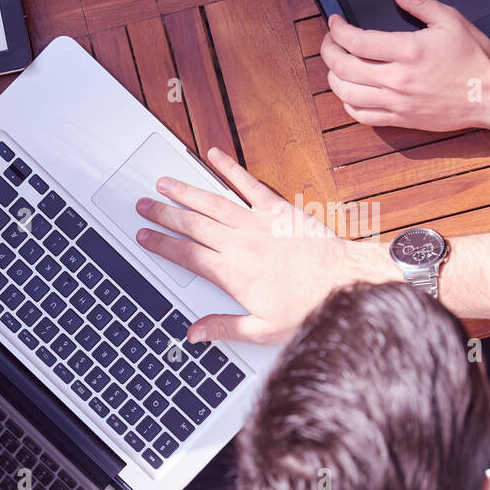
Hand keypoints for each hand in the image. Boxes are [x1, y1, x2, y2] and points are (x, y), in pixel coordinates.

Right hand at [135, 148, 391, 343]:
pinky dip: (230, 169)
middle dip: (163, 214)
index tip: (143, 236)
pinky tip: (215, 156)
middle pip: (192, 225)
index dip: (160, 244)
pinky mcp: (278, 209)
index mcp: (232, 273)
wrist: (346, 283)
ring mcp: (258, 223)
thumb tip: (195, 333)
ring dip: (185, 191)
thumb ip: (225, 328)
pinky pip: (248, 184)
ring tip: (164, 183)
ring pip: (212, 202)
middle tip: (143, 205)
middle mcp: (240, 244)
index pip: (186, 255)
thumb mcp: (264, 330)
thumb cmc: (311, 307)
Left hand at [320, 0, 489, 132]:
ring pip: (348, 94)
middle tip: (330, 41)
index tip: (335, 22)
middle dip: (328, 51)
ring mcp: (398, 103)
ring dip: (334, 77)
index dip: (338, 30)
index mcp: (408, 51)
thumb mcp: (449, 18)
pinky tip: (351, 91)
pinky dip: (349, 103)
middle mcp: (398, 79)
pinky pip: (362, 116)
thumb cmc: (474, 57)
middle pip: (344, 68)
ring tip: (336, 64)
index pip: (356, 41)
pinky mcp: (402, 119)